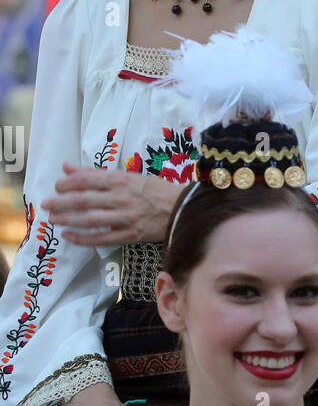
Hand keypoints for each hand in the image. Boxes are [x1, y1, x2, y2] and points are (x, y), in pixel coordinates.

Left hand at [43, 163, 184, 245]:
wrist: (183, 208)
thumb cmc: (156, 190)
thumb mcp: (128, 176)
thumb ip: (96, 173)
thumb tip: (68, 167)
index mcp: (121, 180)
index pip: (88, 180)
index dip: (68, 183)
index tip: (57, 186)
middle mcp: (121, 198)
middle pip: (85, 200)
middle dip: (62, 202)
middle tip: (46, 204)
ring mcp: (126, 218)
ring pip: (90, 219)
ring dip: (68, 220)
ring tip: (53, 220)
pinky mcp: (130, 235)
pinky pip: (102, 238)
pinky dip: (83, 238)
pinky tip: (69, 236)